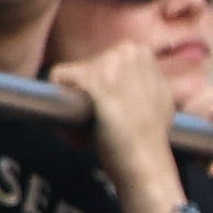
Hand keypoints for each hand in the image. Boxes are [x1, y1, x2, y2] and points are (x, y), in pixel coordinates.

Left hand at [49, 44, 183, 212]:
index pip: (100, 63)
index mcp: (139, 51)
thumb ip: (139, 78)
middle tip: (99, 127)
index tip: (112, 116)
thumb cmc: (150, 135)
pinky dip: (59, 107)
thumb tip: (122, 75)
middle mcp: (125, 50)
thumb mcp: (156, 95)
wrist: (147, 162)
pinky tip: (79, 131)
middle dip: (87, 100)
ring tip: (91, 132)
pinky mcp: (93, 79)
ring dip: (75, 108)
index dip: (101, 93)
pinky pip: (56, 78)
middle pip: (83, 69)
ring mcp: (109, 63)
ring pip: (70, 78)